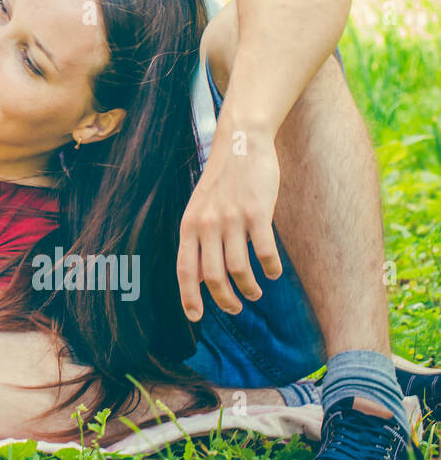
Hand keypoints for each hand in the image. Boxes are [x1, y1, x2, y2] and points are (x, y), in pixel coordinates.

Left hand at [176, 127, 281, 320]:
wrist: (241, 143)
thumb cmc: (222, 180)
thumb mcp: (200, 208)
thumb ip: (198, 239)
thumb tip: (199, 277)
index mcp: (189, 224)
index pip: (185, 269)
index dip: (189, 296)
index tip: (195, 317)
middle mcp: (207, 223)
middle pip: (213, 277)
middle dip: (225, 300)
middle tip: (237, 308)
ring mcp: (232, 218)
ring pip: (240, 269)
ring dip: (250, 288)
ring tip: (256, 292)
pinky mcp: (258, 212)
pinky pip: (266, 252)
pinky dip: (271, 268)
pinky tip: (274, 272)